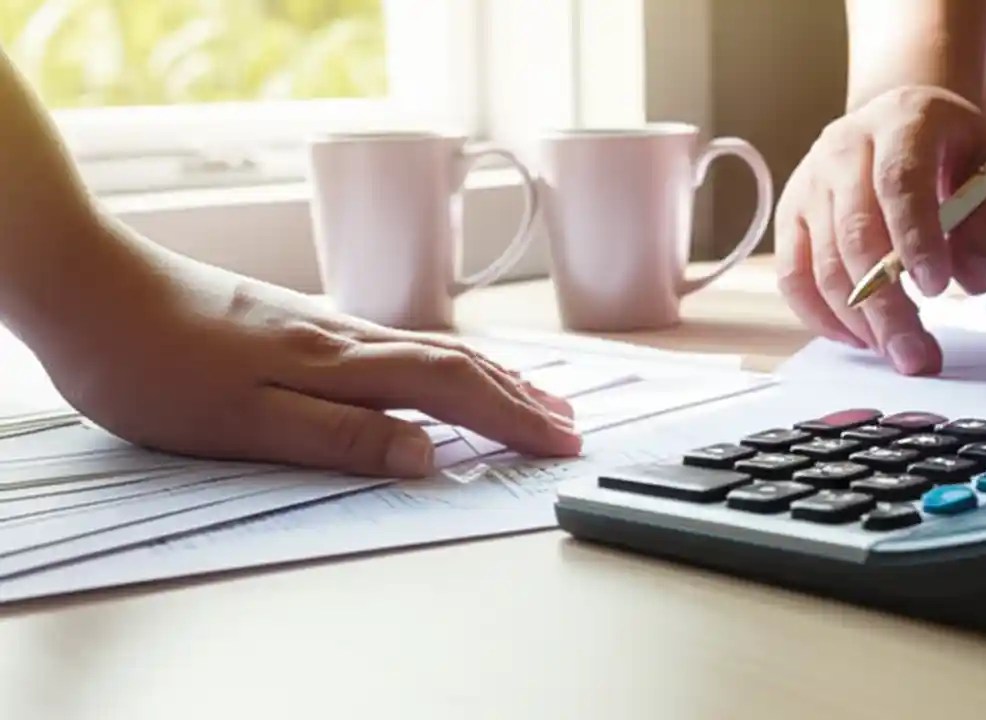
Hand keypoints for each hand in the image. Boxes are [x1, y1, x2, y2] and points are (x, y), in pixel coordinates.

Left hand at [28, 223, 581, 477]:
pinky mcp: (299, 324)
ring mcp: (324, 326)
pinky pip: (397, 343)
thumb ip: (340, 437)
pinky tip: (442, 368)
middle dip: (520, 397)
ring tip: (531, 395)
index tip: (560, 444)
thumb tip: (426, 454)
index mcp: (340, 364)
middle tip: (569, 424)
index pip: (453, 391)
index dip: (513, 420)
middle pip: (457, 363)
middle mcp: (345, 338)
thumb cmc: (152, 363)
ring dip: (491, 376)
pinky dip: (444, 361)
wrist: (90, 285)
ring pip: (431, 348)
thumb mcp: (243, 422)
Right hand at [774, 85, 985, 374]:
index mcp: (901, 124)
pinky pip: (793, 276)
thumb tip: (972, 281)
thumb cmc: (947, 147)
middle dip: (887, 306)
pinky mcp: (790, 214)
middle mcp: (844, 149)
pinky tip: (855, 337)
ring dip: (858, 321)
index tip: (939, 288)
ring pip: (821, 264)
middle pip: (855, 235)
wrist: (897, 112)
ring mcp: (810, 183)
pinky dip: (819, 316)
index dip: (916, 239)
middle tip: (915, 354)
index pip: (899, 183)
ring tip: (895, 351)